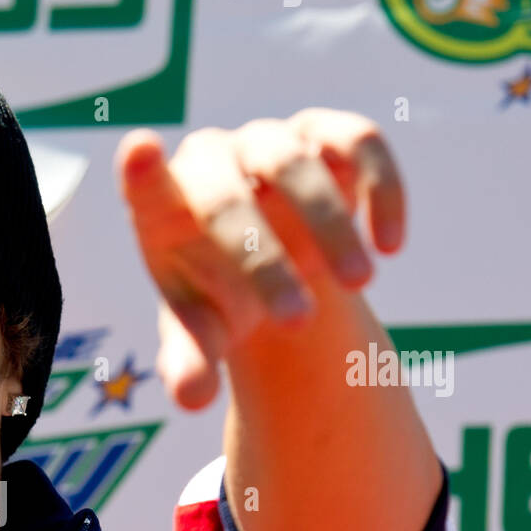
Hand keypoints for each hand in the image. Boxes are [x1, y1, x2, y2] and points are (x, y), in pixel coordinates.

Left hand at [114, 109, 405, 409]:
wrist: (274, 272)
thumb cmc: (222, 301)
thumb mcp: (203, 336)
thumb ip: (190, 363)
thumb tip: (192, 398)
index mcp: (162, 209)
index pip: (143, 184)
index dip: (141, 170)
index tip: (140, 153)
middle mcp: (209, 162)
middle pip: (225, 198)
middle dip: (263, 264)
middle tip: (298, 324)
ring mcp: (266, 141)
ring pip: (294, 163)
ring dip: (328, 226)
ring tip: (359, 285)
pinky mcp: (325, 132)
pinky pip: (358, 140)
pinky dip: (381, 188)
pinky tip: (391, 244)